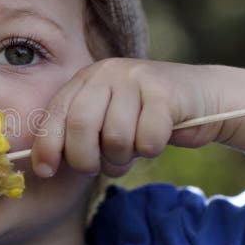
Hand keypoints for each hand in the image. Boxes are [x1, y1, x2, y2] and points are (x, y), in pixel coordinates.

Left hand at [31, 58, 219, 177]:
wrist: (202, 98)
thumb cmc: (143, 119)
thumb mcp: (105, 122)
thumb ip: (76, 136)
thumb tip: (42, 167)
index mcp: (85, 80)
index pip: (55, 114)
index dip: (47, 146)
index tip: (45, 171)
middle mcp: (106, 73)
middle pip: (81, 127)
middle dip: (86, 159)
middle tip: (99, 166)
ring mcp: (136, 79)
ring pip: (115, 138)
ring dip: (122, 158)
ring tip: (132, 150)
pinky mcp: (165, 93)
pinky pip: (147, 140)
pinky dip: (150, 150)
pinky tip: (157, 138)